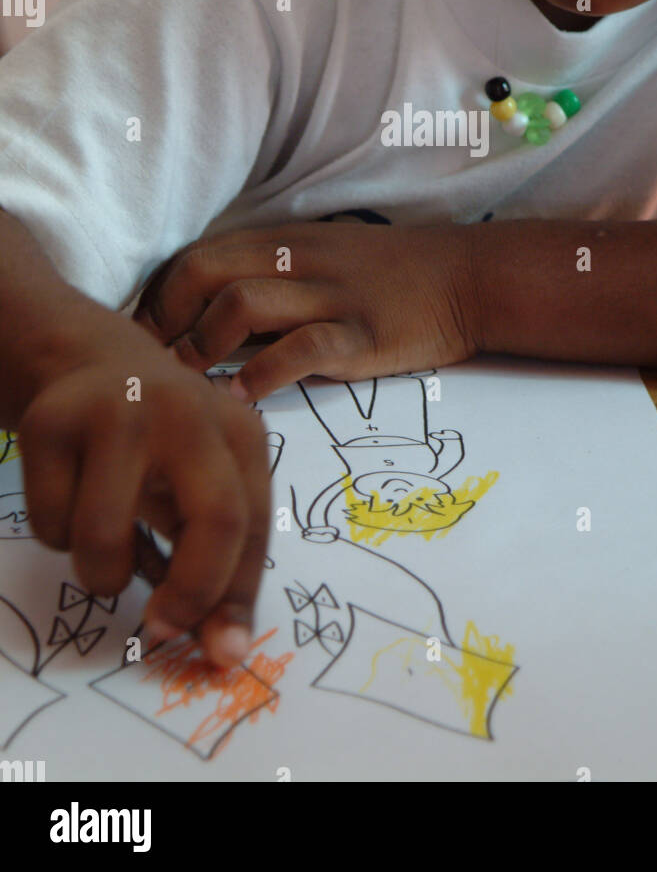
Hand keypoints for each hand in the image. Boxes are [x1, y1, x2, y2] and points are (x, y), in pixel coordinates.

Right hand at [18, 311, 270, 667]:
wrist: (85, 360)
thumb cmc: (160, 444)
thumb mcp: (203, 487)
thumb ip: (219, 565)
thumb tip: (223, 651)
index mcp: (238, 431)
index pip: (249, 523)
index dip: (234, 597)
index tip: (219, 653)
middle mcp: (187, 410)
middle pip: (214, 519)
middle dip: (189, 594)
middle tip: (160, 629)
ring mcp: (116, 411)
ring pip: (104, 540)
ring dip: (102, 573)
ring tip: (106, 546)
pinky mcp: (50, 422)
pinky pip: (50, 525)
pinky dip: (58, 537)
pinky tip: (72, 498)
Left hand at [133, 221, 482, 395]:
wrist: (469, 278)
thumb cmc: (393, 275)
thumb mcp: (326, 262)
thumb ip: (274, 283)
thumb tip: (209, 321)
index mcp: (287, 240)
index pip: (199, 254)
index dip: (159, 294)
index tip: (143, 334)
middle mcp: (301, 261)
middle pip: (206, 271)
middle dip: (165, 317)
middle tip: (153, 361)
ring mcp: (331, 298)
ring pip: (243, 303)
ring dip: (203, 345)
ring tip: (191, 379)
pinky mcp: (362, 336)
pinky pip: (299, 350)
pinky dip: (260, 377)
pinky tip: (241, 399)